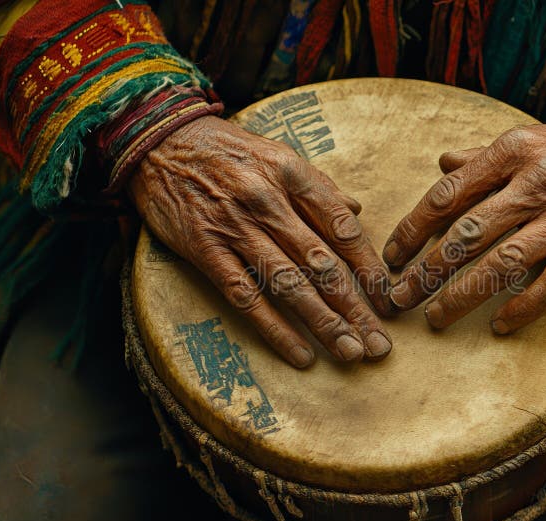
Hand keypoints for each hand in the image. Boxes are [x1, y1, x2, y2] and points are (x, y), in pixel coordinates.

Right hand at [128, 116, 392, 367]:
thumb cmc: (226, 150)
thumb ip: (317, 185)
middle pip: (322, 264)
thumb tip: (356, 209)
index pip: (342, 226)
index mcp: (292, 175)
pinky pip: (247, 297)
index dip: (369, 266)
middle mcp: (268, 202)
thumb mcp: (277, 153)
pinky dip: (275, 329)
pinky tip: (300, 354)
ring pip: (290, 285)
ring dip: (324, 323)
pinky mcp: (205, 251)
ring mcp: (236, 228)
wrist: (157, 141)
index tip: (388, 297)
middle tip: (380, 344)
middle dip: (357, 308)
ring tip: (351, 353)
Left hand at [384, 124, 545, 332]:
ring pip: (501, 263)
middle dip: (426, 271)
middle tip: (399, 299)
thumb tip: (442, 165)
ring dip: (462, 295)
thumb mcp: (532, 140)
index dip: (414, 229)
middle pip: (467, 235)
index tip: (392, 256)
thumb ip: (484, 156)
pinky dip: (523, 307)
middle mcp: (536, 183)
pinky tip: (500, 325)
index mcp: (514, 152)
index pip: (448, 195)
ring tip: (436, 319)